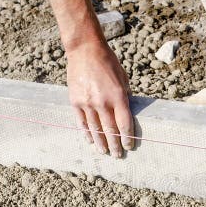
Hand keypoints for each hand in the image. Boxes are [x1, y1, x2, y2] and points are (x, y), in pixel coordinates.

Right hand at [67, 41, 133, 157]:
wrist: (85, 50)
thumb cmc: (108, 62)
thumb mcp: (123, 78)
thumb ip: (125, 97)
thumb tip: (127, 114)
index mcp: (118, 97)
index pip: (125, 124)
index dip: (128, 138)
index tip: (130, 146)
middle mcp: (103, 102)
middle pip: (110, 130)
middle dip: (115, 145)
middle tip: (118, 155)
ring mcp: (87, 103)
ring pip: (95, 129)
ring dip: (101, 143)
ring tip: (105, 152)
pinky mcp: (75, 101)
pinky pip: (81, 122)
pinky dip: (86, 133)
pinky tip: (90, 141)